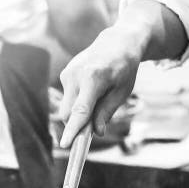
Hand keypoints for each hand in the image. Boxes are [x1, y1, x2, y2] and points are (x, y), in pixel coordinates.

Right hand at [58, 26, 143, 146]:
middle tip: (94, 128)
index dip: (72, 130)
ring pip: (67, 107)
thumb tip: (96, 132)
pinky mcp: (64, 74)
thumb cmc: (124, 68)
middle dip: (77, 125)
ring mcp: (67, 73)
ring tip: (99, 99)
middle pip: (68, 113)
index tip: (64, 145)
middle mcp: (76, 75)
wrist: (117, 42)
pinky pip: (68, 98)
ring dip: (79, 113)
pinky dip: (78, 102)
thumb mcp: (122, 92)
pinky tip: (92, 90)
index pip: (80, 110)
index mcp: (93, 78)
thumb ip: (107, 112)